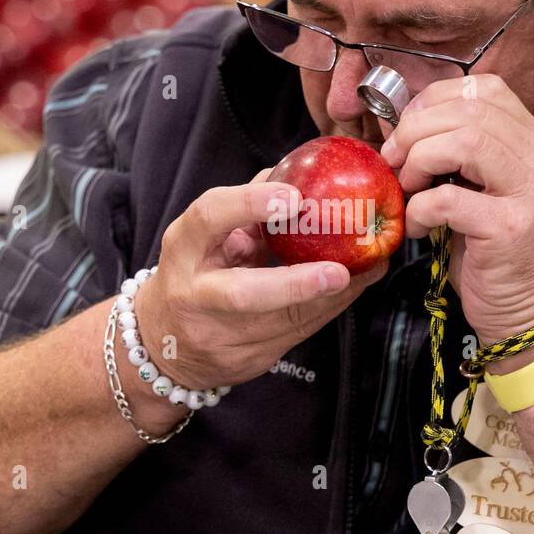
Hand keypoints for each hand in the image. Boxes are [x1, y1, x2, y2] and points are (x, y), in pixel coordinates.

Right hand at [133, 176, 386, 388]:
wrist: (164, 343)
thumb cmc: (193, 272)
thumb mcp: (205, 235)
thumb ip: (246, 207)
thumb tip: (301, 172)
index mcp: (183, 248)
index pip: (208, 218)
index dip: (250, 205)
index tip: (294, 197)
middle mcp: (194, 294)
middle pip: (244, 294)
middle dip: (296, 284)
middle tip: (340, 270)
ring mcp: (217, 335)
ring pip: (283, 322)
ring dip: (332, 297)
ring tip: (369, 270)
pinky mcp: (244, 361)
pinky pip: (296, 335)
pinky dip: (328, 309)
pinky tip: (353, 288)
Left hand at [380, 74, 533, 345]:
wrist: (524, 310)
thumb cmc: (490, 249)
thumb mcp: (481, 187)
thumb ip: (458, 150)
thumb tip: (399, 124)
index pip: (485, 89)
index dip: (435, 100)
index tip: (407, 131)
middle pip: (469, 110)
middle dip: (417, 130)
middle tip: (394, 161)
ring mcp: (531, 193)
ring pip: (465, 142)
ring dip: (419, 161)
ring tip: (407, 188)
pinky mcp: (510, 228)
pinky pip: (448, 198)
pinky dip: (418, 209)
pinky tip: (416, 228)